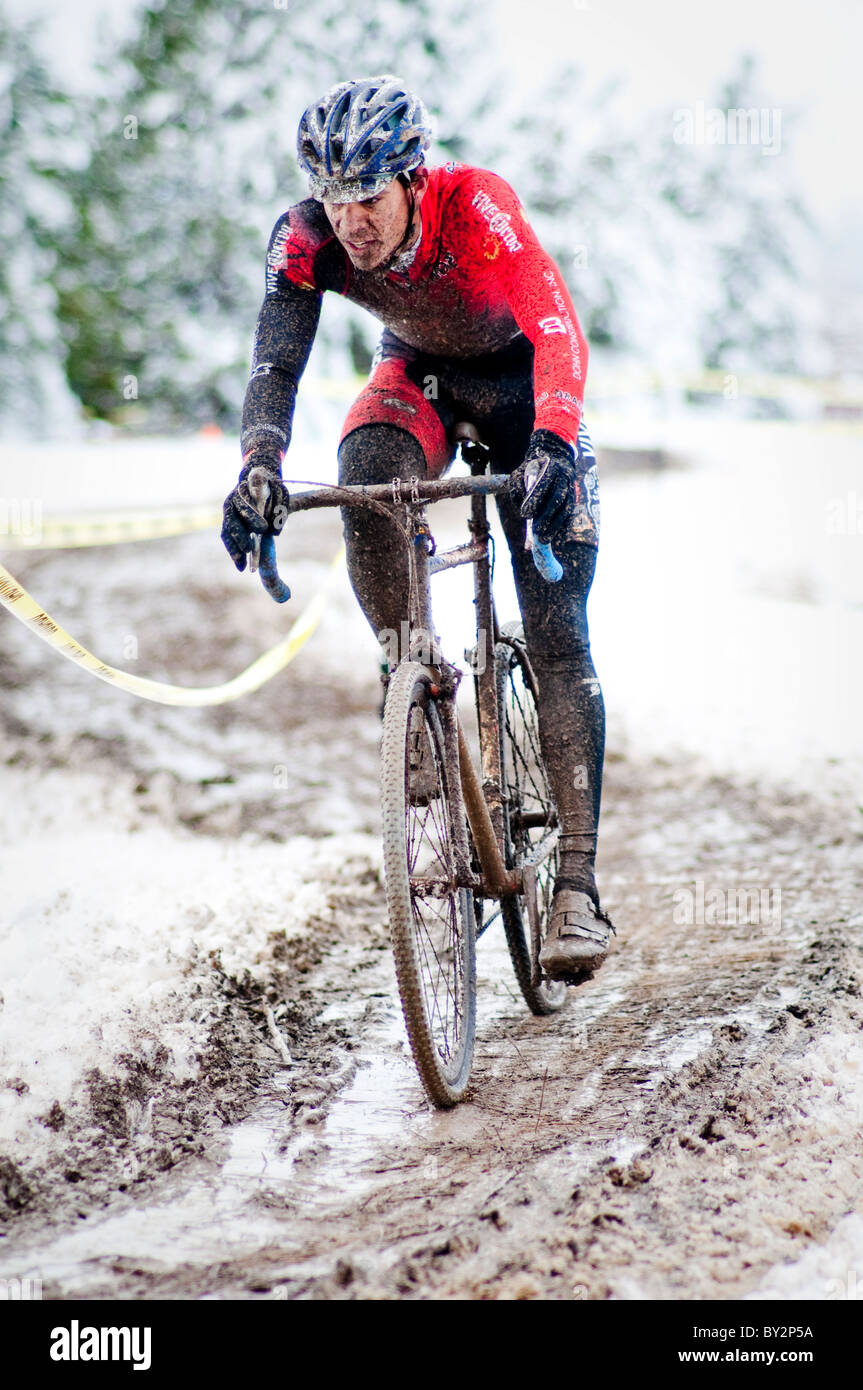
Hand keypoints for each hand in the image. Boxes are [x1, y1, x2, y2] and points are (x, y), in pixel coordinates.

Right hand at [221, 457, 290, 571]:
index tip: (263, 529)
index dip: (252, 517)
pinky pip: (228, 538)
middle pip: (233, 522)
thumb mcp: (279, 490)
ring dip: (234, 550)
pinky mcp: (229, 523)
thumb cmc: (271, 485)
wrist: (257, 476)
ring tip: (242, 566)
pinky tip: (241, 565)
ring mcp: (229, 513)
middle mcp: (231, 502)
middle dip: (241, 537)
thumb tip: (273, 532)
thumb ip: (279, 507)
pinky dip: (234, 552)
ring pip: (228, 533)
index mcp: (243, 490)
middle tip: (250, 549)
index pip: (245, 504)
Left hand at [511, 429, 576, 545]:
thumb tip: (524, 513)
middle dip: (546, 518)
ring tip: (544, 540)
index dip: (535, 500)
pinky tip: (555, 536)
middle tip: (536, 533)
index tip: (525, 514)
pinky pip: (569, 512)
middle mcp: (563, 476)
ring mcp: (570, 486)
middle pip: (556, 499)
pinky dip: (562, 525)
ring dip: (555, 526)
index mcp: (550, 467)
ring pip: (565, 508)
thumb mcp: (521, 471)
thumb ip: (517, 488)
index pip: (543, 484)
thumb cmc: (533, 466)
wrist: (556, 453)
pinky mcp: (573, 495)